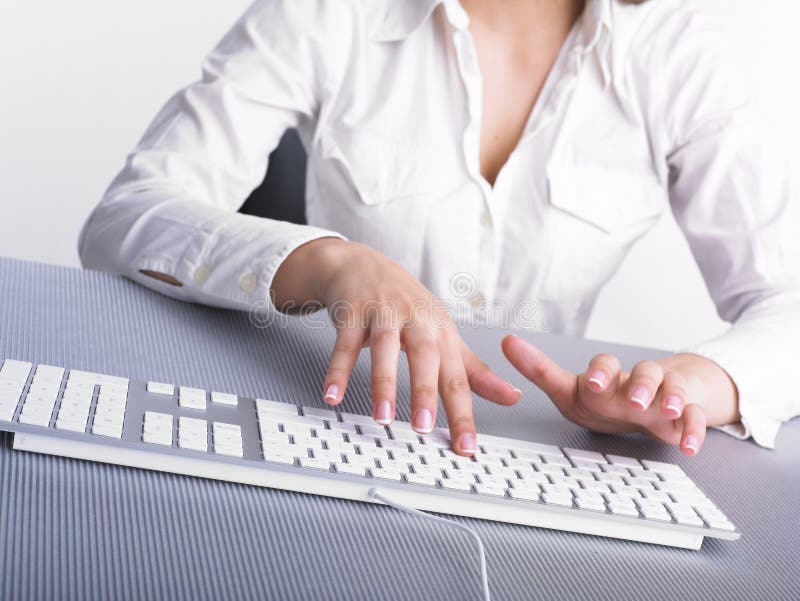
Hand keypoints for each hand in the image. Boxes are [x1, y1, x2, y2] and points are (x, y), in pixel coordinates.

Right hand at [270, 238, 520, 454]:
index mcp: (441, 332)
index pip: (457, 377)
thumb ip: (474, 370)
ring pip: (384, 349)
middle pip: (424, 357)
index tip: (466, 447)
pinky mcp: (352, 314)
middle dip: (425, 392)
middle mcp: (415, 321)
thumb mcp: (443, 333)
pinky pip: (344, 344)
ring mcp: (383, 315)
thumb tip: (511, 396)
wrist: (361, 265)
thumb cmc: (407, 304)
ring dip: (382, 383)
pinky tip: (332, 394)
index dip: (463, 413)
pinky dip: (338, 370)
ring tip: (381, 417)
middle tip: (424, 428)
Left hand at [501, 334, 739, 455]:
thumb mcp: (569, 388)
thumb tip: (506, 341)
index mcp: (608, 375)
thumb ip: (539, 369)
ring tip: (670, 412)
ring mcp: (664, 396)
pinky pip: (695, 419)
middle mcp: (638, 381)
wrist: (648, 402)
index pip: (606, 364)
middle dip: (641, 384)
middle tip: (635, 400)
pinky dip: (695, 430)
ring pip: (673, 389)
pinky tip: (689, 445)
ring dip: (673, 399)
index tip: (593, 383)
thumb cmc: (604, 397)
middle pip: (645, 371)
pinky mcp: (685, 415)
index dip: (600, 372)